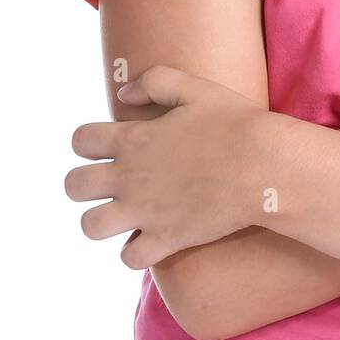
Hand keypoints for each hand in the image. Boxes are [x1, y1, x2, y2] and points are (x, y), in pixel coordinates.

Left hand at [64, 64, 278, 267]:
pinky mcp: (166, 239)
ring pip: (91, 226)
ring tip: (124, 216)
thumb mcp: (195, 87)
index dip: (88, 142)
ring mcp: (145, 211)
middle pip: (74, 186)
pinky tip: (151, 240)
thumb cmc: (235, 123)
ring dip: (102, 221)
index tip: (108, 146)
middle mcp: (130, 177)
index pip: (80, 141)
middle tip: (111, 183)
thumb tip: (123, 94)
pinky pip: (130, 258)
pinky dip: (136, 252)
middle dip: (84, 184)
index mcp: (133, 138)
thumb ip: (154, 81)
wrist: (265, 167)